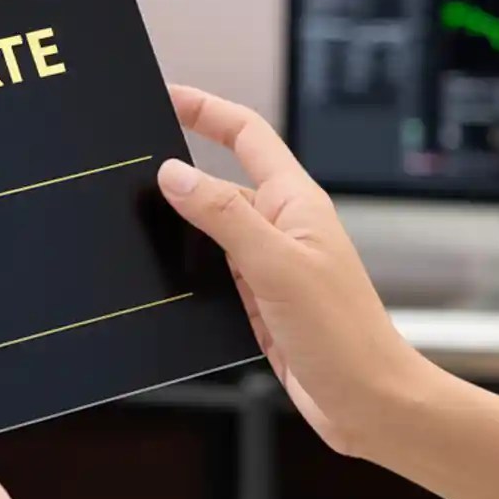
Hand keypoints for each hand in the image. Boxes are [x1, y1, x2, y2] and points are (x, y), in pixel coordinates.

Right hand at [157, 85, 435, 457]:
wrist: (368, 403)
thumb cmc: (344, 336)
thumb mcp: (276, 266)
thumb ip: (224, 216)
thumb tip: (175, 173)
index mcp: (296, 203)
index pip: (246, 135)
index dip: (207, 109)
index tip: (167, 95)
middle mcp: (283, 228)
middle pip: (222, 181)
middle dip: (180, 167)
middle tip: (129, 161)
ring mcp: (270, 266)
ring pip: (212, 230)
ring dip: (179, 224)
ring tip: (133, 218)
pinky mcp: (260, 303)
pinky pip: (214, 272)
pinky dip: (187, 268)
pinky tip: (162, 275)